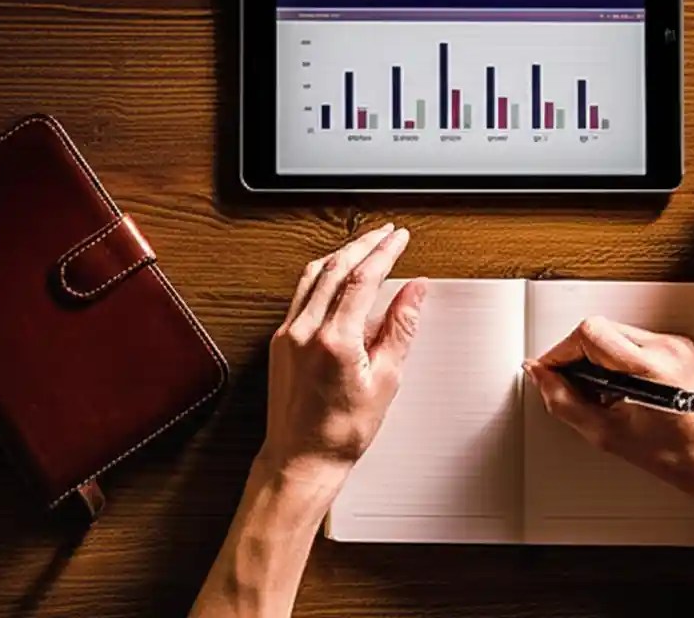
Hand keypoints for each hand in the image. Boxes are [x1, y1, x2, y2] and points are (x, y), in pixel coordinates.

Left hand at [260, 224, 427, 491]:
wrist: (301, 459)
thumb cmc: (340, 433)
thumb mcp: (385, 381)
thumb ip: (399, 329)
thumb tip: (413, 292)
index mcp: (334, 340)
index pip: (363, 278)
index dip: (384, 251)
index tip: (398, 238)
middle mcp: (305, 331)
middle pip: (336, 267)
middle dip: (363, 244)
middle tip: (385, 234)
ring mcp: (287, 334)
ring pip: (313, 275)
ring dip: (340, 255)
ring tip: (363, 246)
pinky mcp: (279, 341)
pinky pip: (300, 294)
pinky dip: (321, 275)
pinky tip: (335, 276)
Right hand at [525, 316, 693, 499]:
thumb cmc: (683, 458)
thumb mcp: (610, 436)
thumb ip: (565, 403)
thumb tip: (543, 379)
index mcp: (650, 367)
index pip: (589, 333)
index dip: (561, 351)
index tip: (550, 371)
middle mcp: (668, 348)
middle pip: (602, 329)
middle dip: (579, 355)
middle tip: (574, 387)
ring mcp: (680, 346)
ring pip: (619, 334)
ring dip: (601, 358)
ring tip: (603, 395)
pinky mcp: (687, 349)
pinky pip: (641, 342)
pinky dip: (624, 361)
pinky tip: (626, 391)